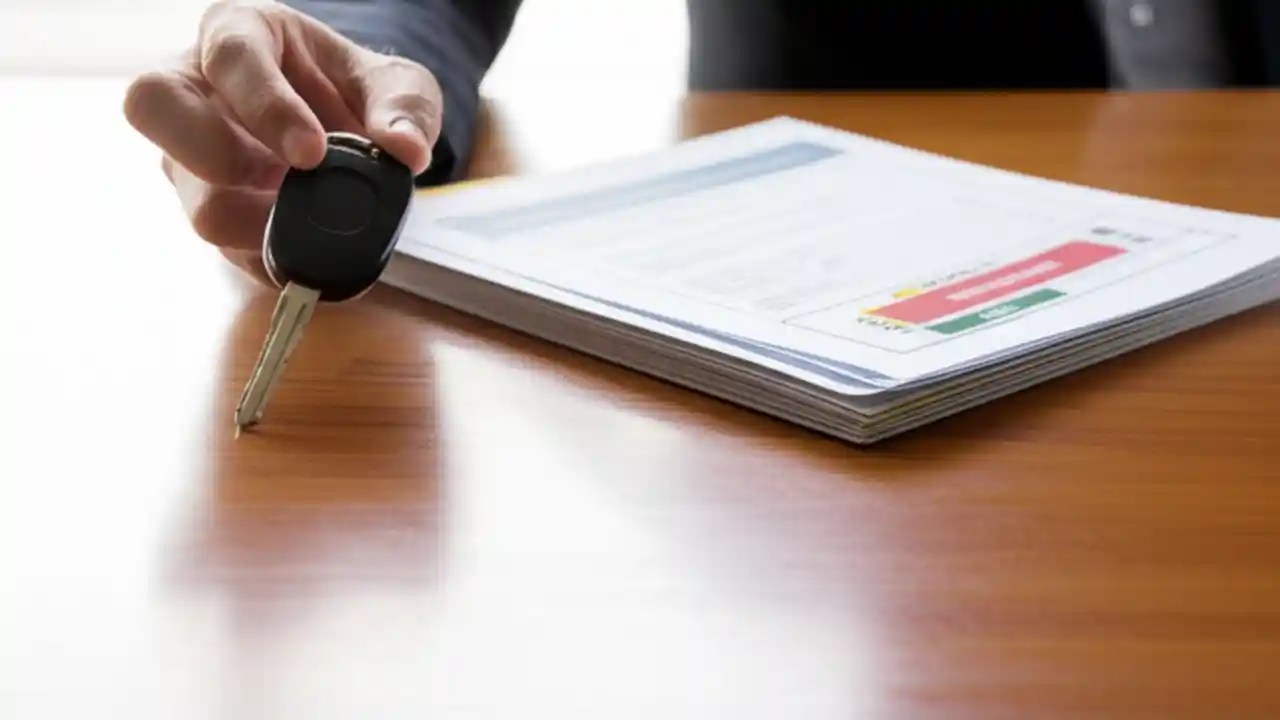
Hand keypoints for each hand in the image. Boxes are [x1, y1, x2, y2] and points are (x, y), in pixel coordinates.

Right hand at [123, 0, 441, 278]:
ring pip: (187, 191)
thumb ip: (406, 109)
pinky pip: (224, 246)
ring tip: (305, 232)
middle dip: (213, 152)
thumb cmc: (355, 91)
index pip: (230, 56)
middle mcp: (196, 89)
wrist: (352, 133)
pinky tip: (306, 262)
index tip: (312, 152)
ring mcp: (191, 154)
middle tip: (280, 184)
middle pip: (154, 105)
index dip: (265, 106)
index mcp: (240, 34)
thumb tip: (405, 153)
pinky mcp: (211, 209)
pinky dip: (267, 261)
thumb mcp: (397, 86)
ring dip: (247, 223)